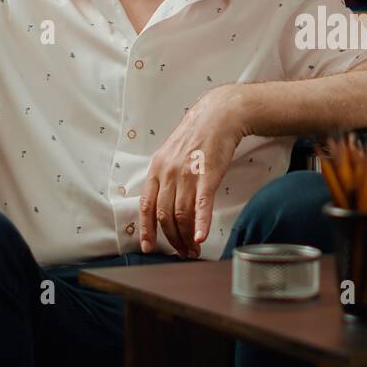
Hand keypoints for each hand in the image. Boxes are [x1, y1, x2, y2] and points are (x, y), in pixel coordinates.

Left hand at [138, 84, 246, 257]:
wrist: (219, 115)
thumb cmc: (198, 134)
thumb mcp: (172, 152)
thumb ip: (166, 175)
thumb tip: (165, 200)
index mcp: (157, 168)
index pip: (146, 205)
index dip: (146, 229)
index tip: (149, 247)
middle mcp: (168, 173)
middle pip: (165, 215)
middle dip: (172, 238)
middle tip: (181, 251)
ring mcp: (187, 174)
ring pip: (182, 214)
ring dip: (187, 236)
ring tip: (193, 249)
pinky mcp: (208, 175)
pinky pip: (201, 204)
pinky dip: (201, 223)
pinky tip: (201, 237)